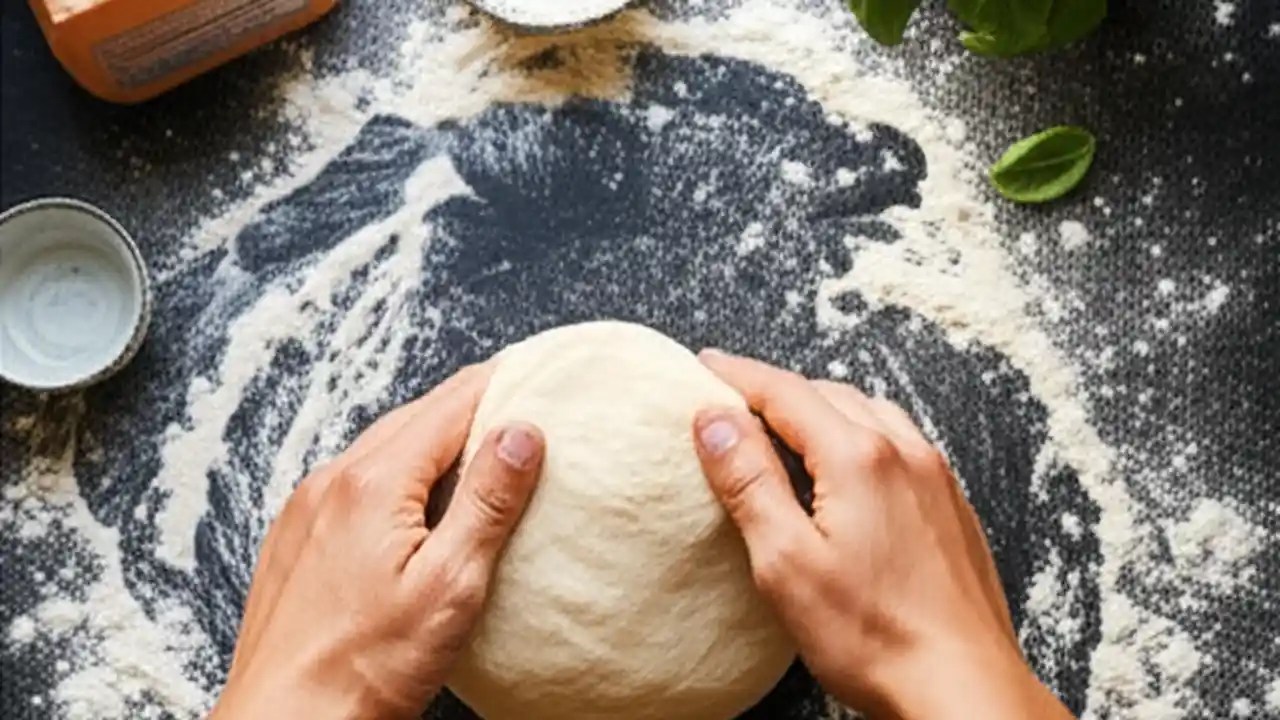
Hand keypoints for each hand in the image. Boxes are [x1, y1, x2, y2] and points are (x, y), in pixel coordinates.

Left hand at [211, 364, 545, 719]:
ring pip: (382, 450)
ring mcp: (307, 510)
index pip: (449, 405)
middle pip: (414, 420)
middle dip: (469, 408)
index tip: (535, 372)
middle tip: (519, 406)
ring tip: (479, 456)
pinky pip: (355, 484)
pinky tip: (419, 508)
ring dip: (432, 444)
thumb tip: (521, 433)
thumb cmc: (366, 668)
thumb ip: (488, 503)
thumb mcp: (450, 585)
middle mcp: (331, 483)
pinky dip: (397, 477)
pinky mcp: (297, 540)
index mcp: (372, 484)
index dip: (498, 383)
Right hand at [691, 351, 1072, 719]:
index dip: (738, 376)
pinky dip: (860, 435)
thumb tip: (716, 421)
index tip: (704, 367)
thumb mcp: (786, 563)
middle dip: (776, 391)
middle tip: (733, 402)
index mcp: (859, 458)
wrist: (964, 689)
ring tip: (784, 429)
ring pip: (869, 413)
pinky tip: (846, 469)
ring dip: (821, 409)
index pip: (785, 392)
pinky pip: (900, 443)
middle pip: (828, 394)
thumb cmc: (875, 637)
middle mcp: (904, 453)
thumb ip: (750, 482)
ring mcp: (935, 478)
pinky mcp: (951, 506)